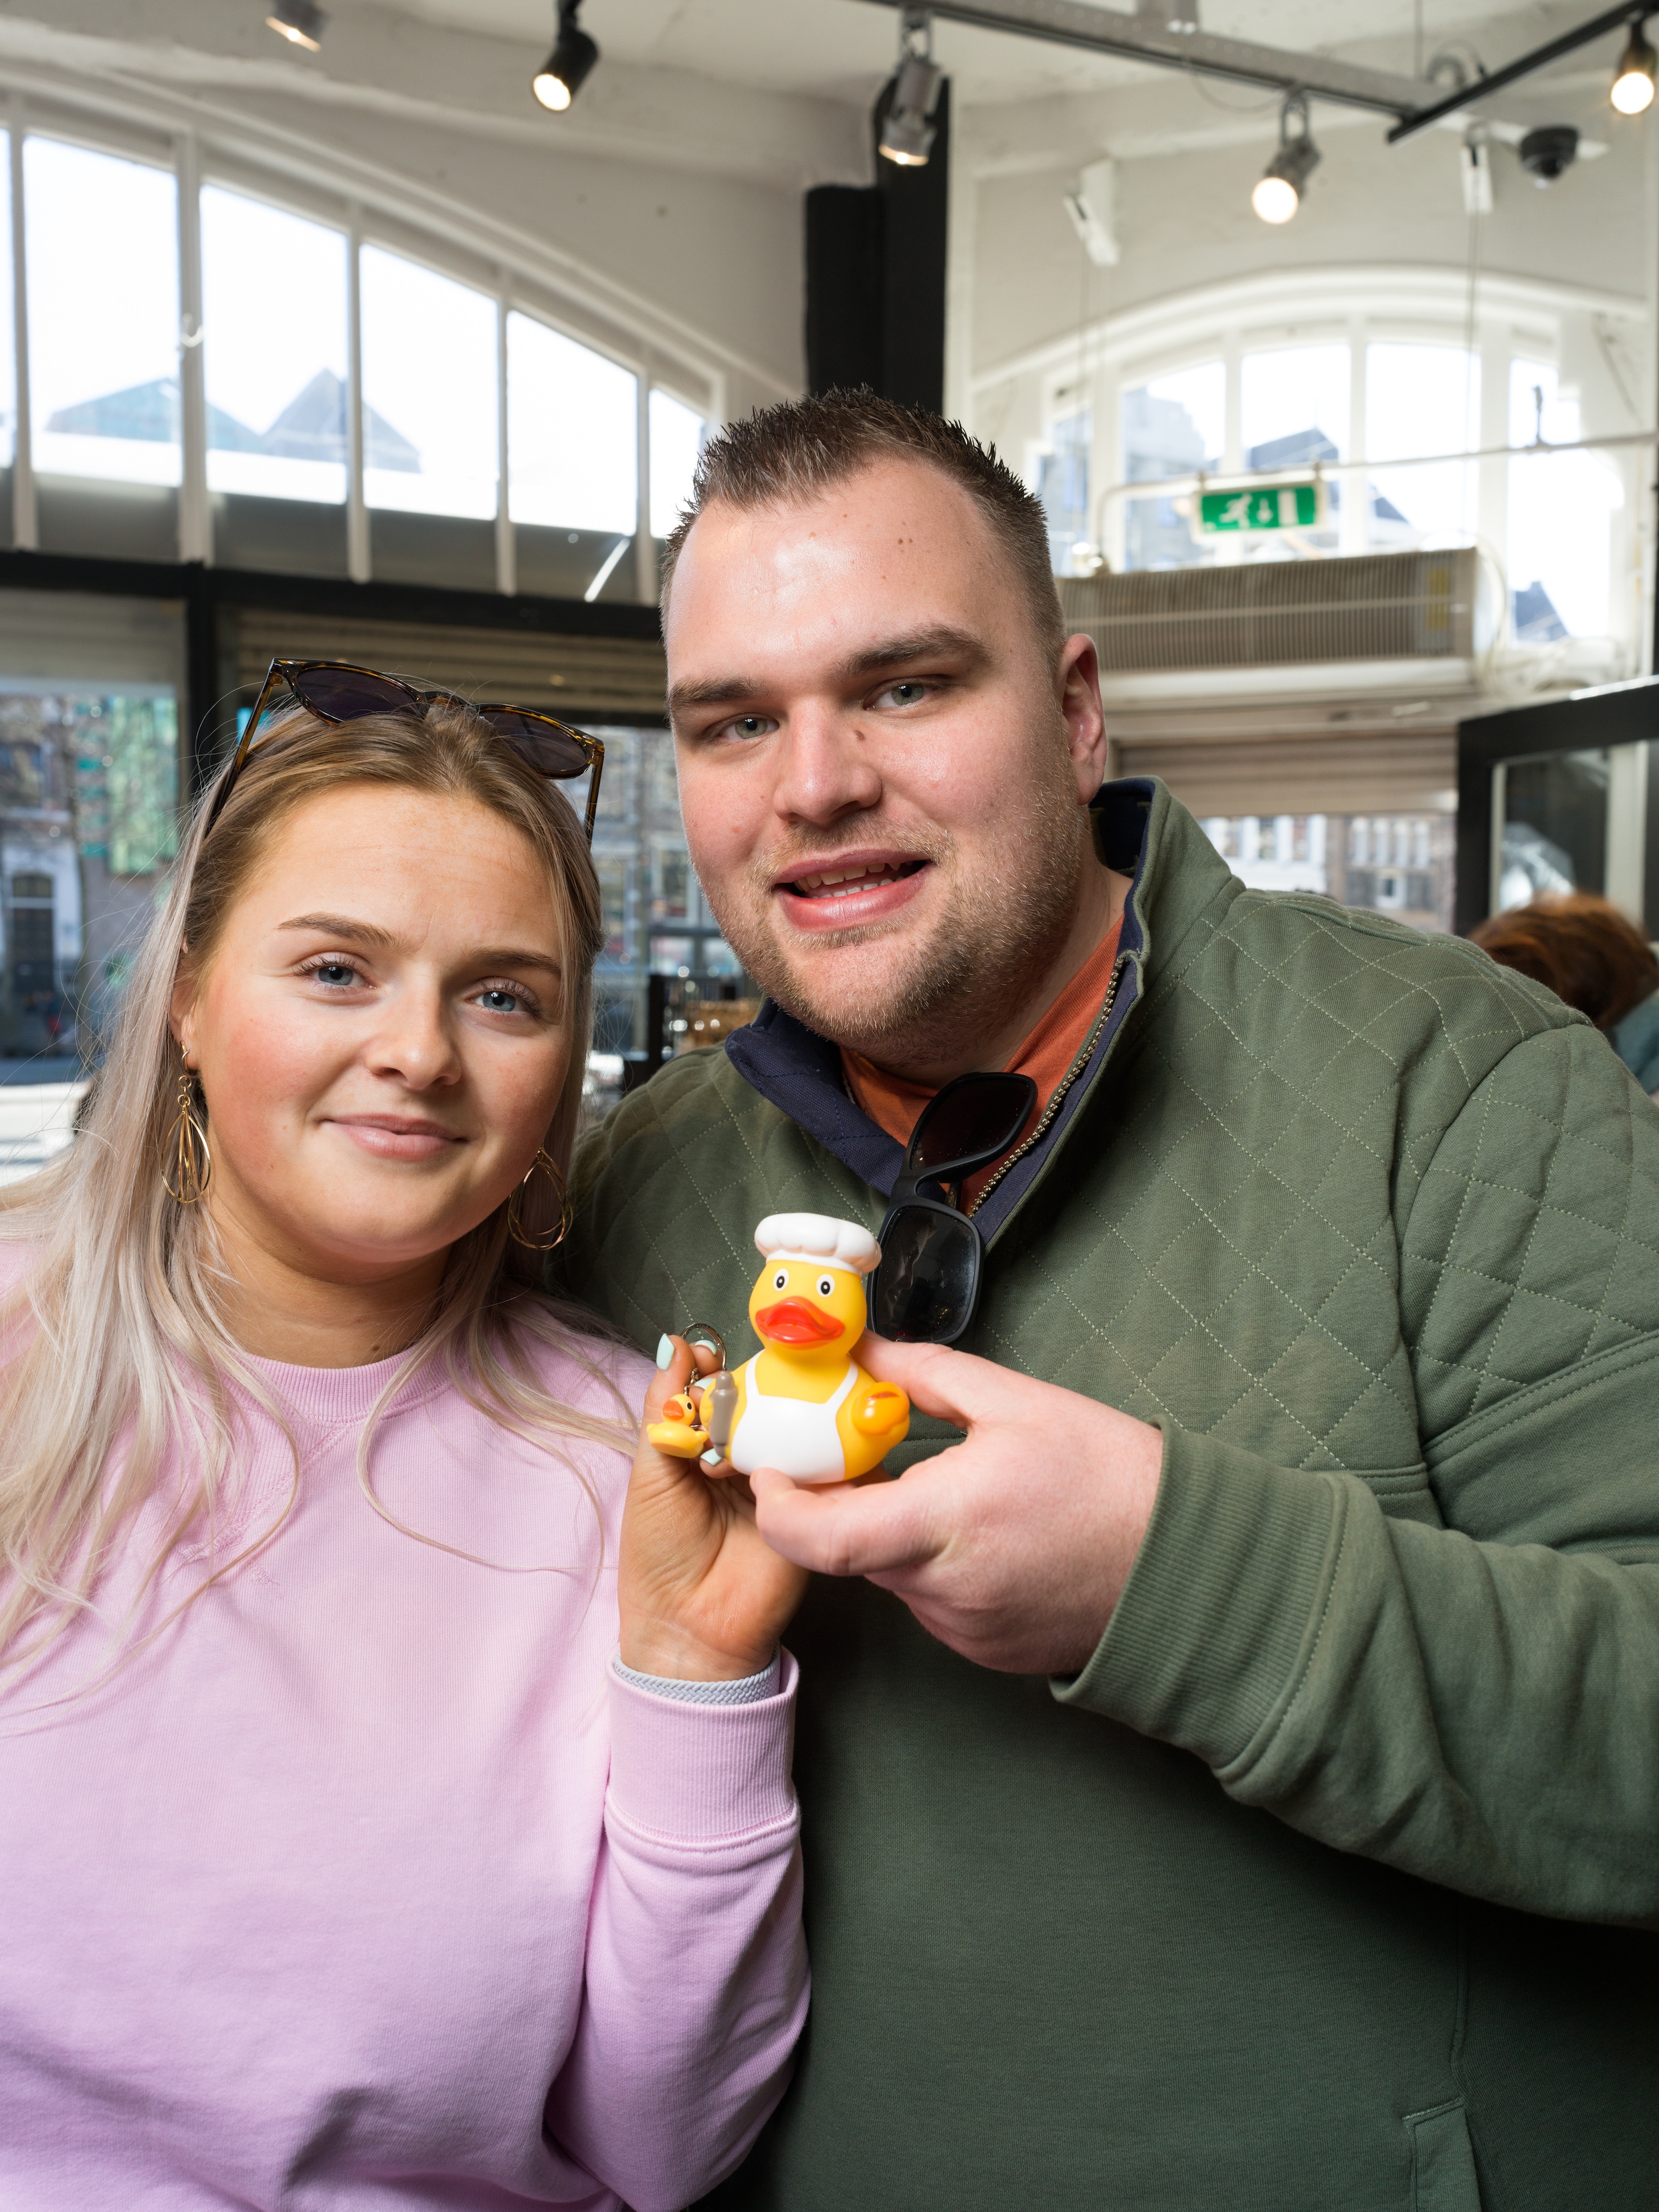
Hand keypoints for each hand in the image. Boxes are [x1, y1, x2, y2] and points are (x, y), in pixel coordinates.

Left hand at [619, 1337, 808, 1680]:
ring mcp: (783, 1475)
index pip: (716, 1389)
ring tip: (773, 1403)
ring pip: (793, 1422)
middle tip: (742, 1379)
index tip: (707, 1355)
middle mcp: (746, 1455)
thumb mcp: (650, 1474)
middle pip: (760, 1399)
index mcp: (703, 1447)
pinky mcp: (816, 1499)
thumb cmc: (659, 1554)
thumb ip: (662, 1409)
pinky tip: (809, 1427)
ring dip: (785, 1407)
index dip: (713, 1367)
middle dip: (753, 1381)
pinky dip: (821, 1439)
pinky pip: (826, 1459)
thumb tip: (674, 1343)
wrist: (692, 1628)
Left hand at [748, 1336, 1163, 1675]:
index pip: (822, 1538)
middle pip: (854, 1549)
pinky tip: (986, 1534)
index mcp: (946, 1522)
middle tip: (866, 1454)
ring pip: (894, 1574)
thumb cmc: (1111, 1476)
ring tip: (955, 1488)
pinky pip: (932, 1602)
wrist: (1186, 1563)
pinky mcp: (985, 1652)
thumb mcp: (1017, 1402)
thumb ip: (924, 1374)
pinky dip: (937, 1565)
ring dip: (898, 1532)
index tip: (770, 1470)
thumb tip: (862, 1348)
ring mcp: (964, 1630)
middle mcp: (945, 1589)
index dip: (780, 1507)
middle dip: (848, 1502)